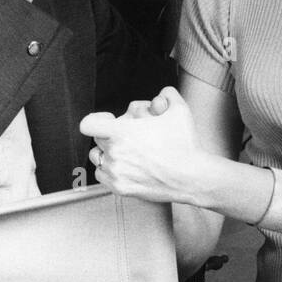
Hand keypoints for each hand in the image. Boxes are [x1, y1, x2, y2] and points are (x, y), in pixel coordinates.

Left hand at [79, 87, 202, 201]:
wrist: (192, 177)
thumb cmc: (185, 144)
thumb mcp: (179, 110)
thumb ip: (168, 94)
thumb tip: (163, 93)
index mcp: (121, 132)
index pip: (88, 124)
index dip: (97, 119)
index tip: (108, 119)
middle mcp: (114, 152)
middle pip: (97, 139)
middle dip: (110, 135)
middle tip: (127, 136)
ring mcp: (116, 172)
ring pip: (97, 158)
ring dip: (106, 152)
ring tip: (124, 151)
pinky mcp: (120, 188)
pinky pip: (102, 175)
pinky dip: (109, 170)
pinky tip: (124, 166)